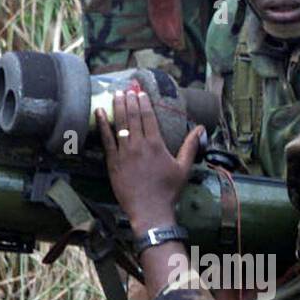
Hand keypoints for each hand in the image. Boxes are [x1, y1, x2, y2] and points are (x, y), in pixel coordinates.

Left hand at [97, 90, 202, 233]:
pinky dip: (102, 124)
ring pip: (119, 124)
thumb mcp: (183, 168)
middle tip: (127, 88)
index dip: (143, 102)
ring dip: (117, 107)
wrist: (150, 211)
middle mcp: (139, 145)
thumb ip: (190, 146)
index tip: (141, 92)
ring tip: (116, 94)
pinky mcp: (113, 162)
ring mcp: (124, 153)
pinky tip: (99, 112)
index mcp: (156, 144)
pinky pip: (106, 139)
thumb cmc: (169, 191)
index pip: (148, 117)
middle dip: (129, 100)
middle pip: (132, 116)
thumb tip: (201, 128)